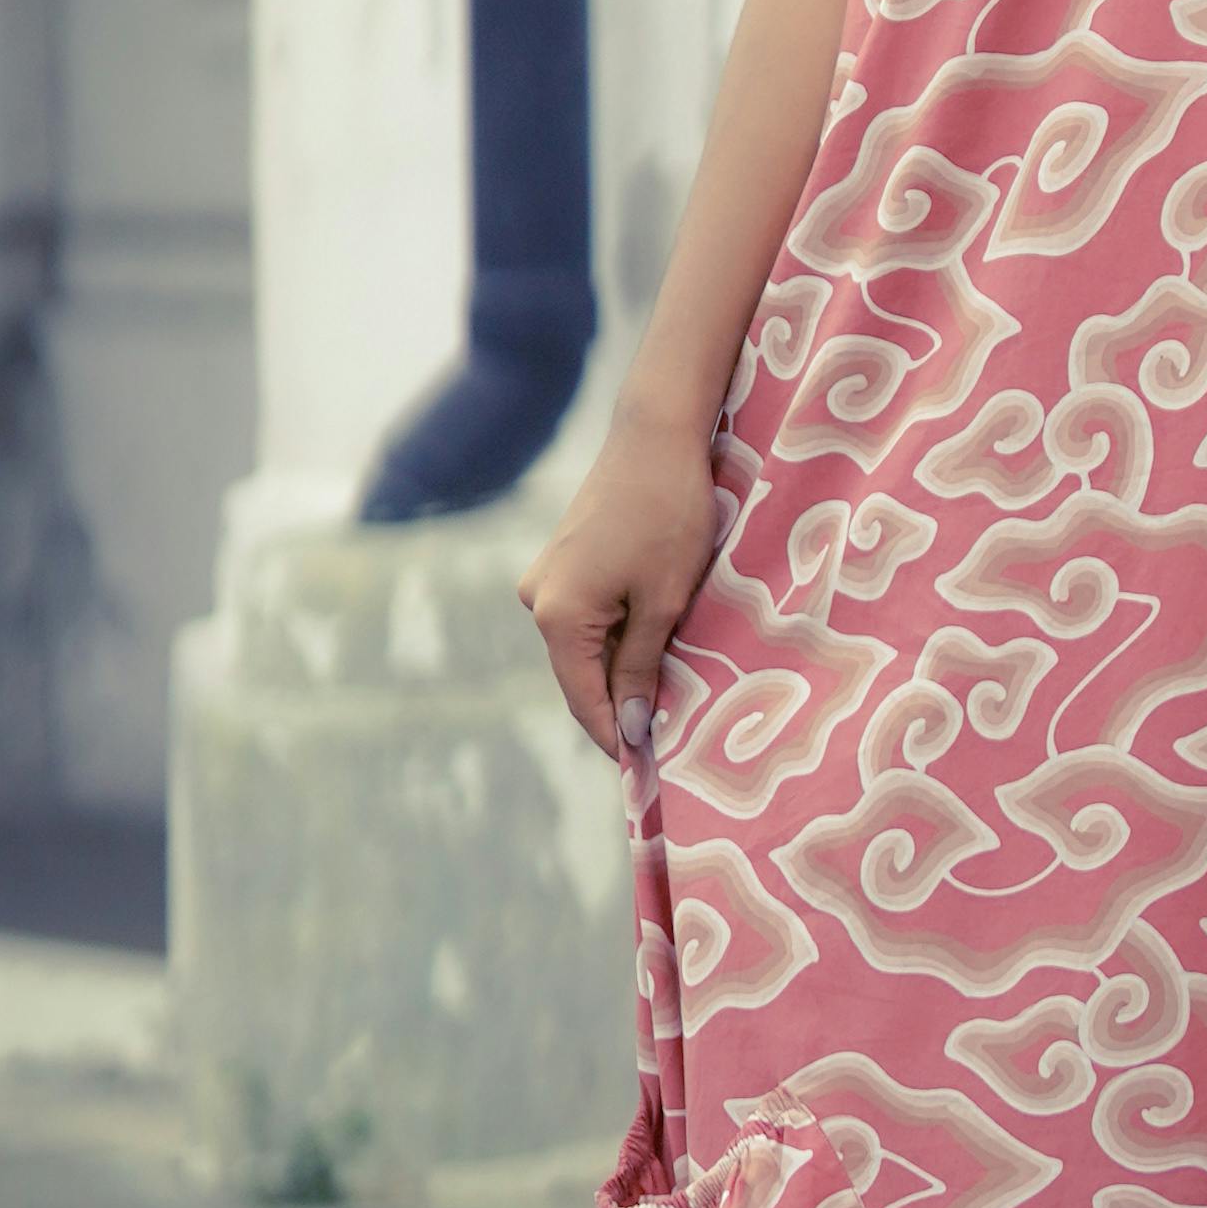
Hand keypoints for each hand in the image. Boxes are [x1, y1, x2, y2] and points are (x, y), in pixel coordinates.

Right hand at [517, 407, 724, 760]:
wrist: (657, 435)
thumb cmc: (669, 515)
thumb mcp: (663, 600)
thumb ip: (640, 666)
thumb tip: (627, 729)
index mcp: (557, 616)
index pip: (584, 699)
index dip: (614, 738)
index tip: (646, 772)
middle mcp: (537, 601)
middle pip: (581, 675)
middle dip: (619, 707)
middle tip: (665, 743)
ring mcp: (546, 579)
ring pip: (587, 646)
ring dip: (623, 670)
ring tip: (667, 698)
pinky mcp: (563, 563)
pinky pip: (590, 617)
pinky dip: (619, 636)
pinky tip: (654, 648)